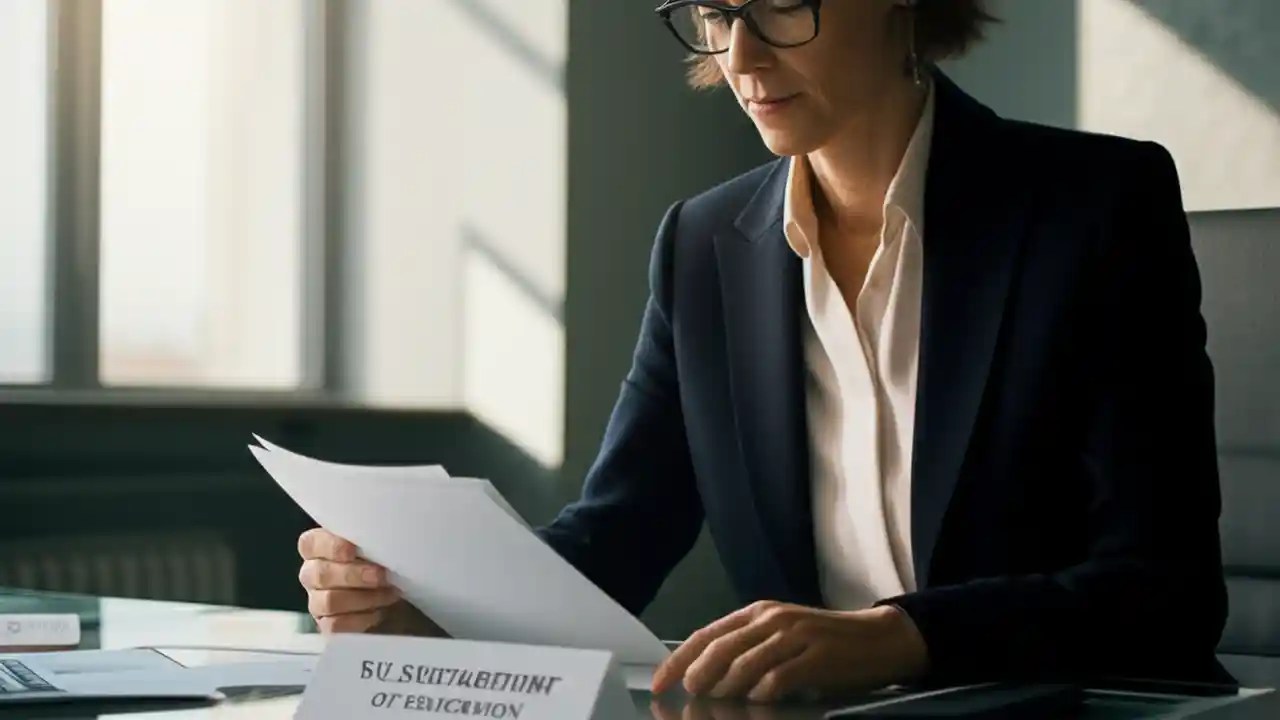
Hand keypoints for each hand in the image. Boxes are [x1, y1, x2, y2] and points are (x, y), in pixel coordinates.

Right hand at [297, 528, 442, 635]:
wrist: (401, 603)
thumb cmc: (387, 568)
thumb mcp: (380, 549)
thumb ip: (371, 542)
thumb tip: (382, 537)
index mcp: (320, 548)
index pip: (311, 543)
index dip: (331, 546)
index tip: (354, 550)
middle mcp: (313, 574)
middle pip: (320, 574)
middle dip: (353, 575)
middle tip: (381, 575)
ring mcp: (317, 601)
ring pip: (328, 601)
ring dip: (363, 598)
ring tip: (388, 594)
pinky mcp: (327, 626)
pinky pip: (335, 625)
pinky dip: (360, 619)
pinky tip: (378, 613)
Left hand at [651, 601, 928, 702]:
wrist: (876, 638)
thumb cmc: (823, 641)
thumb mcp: (780, 634)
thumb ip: (746, 647)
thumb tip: (703, 675)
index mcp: (758, 613)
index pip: (706, 635)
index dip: (678, 661)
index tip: (659, 683)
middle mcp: (772, 620)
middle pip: (719, 649)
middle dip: (698, 676)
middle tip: (692, 695)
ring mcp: (795, 637)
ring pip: (744, 665)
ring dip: (728, 689)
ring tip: (725, 701)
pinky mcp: (815, 658)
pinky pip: (777, 679)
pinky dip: (762, 693)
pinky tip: (762, 700)